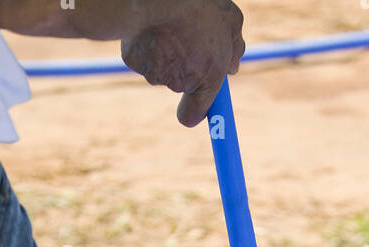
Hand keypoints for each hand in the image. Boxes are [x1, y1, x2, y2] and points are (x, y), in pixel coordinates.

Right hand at [121, 0, 244, 126]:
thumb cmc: (200, 5)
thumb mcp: (230, 20)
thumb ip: (235, 48)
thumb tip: (232, 67)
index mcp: (207, 78)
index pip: (194, 114)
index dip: (195, 111)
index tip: (196, 105)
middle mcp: (180, 83)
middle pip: (179, 82)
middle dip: (184, 63)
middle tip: (188, 34)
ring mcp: (154, 74)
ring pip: (160, 67)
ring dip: (165, 50)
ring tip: (170, 22)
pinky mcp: (133, 61)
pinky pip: (142, 55)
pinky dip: (147, 42)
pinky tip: (152, 23)